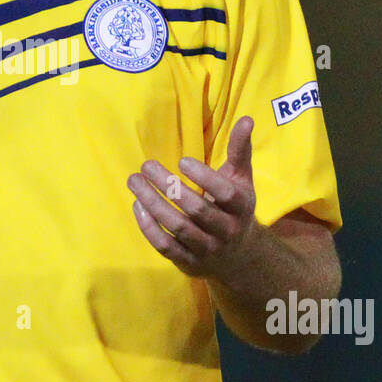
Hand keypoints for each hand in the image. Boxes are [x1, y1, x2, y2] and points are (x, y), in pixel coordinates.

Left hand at [127, 116, 257, 279]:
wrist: (238, 255)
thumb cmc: (234, 207)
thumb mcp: (241, 179)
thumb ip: (240, 150)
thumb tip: (247, 119)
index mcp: (241, 207)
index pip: (225, 194)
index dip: (204, 178)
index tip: (181, 160)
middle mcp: (227, 231)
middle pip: (197, 210)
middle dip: (169, 186)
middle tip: (146, 165)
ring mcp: (208, 249)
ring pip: (178, 227)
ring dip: (152, 203)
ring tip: (135, 181)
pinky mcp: (189, 262)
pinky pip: (166, 246)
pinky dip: (149, 227)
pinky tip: (137, 205)